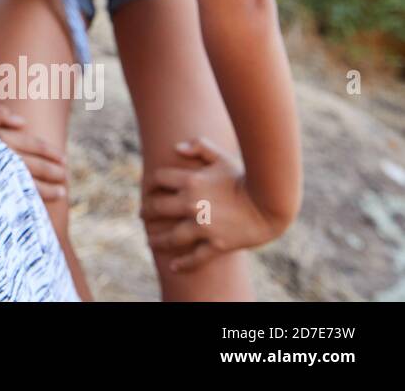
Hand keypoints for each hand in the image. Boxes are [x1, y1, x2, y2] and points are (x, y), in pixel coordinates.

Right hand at [0, 104, 67, 202]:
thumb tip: (23, 122)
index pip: (32, 145)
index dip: (48, 151)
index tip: (63, 159)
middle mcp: (0, 156)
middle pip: (34, 164)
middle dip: (52, 171)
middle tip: (65, 177)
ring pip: (28, 182)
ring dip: (47, 188)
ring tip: (61, 193)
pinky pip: (14, 197)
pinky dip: (29, 200)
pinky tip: (37, 204)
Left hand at [142, 137, 282, 272]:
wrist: (272, 204)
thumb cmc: (247, 177)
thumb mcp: (224, 157)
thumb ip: (200, 147)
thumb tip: (176, 147)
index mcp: (191, 180)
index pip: (158, 179)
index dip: (149, 183)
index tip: (147, 189)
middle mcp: (192, 203)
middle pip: (157, 207)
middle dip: (147, 211)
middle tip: (144, 215)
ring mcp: (203, 225)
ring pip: (171, 236)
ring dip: (158, 240)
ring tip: (150, 242)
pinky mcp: (217, 244)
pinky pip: (196, 257)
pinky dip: (184, 264)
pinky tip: (173, 267)